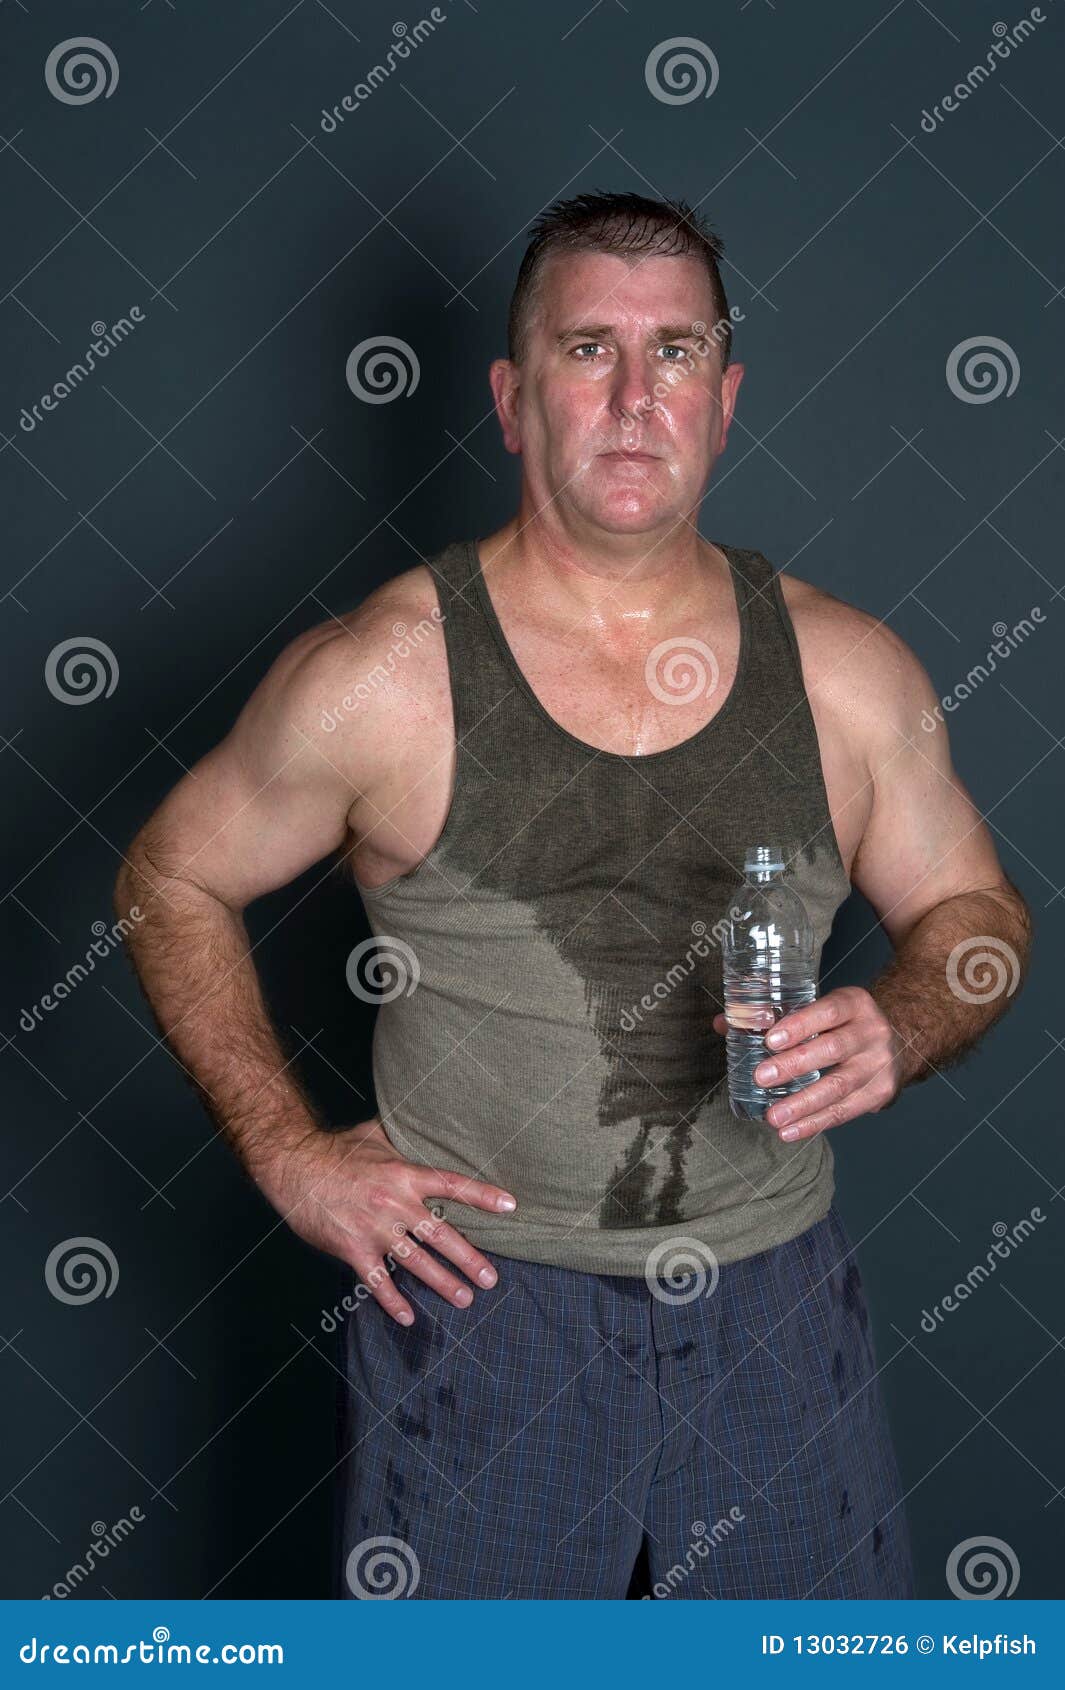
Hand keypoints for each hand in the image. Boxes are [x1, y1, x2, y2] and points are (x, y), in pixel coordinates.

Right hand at [254, 1116, 516, 1325]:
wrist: (294, 1167)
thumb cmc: (336, 1149)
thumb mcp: (375, 1135)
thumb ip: (404, 1138)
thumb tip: (427, 1123)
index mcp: (404, 1174)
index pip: (452, 1185)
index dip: (483, 1195)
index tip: (510, 1206)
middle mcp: (394, 1203)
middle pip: (440, 1234)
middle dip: (468, 1258)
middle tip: (491, 1279)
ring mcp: (373, 1228)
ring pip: (415, 1262)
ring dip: (442, 1283)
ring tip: (464, 1299)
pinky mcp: (352, 1248)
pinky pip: (376, 1280)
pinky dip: (392, 1301)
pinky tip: (408, 1317)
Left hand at [712, 985, 904, 1142]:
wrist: (900, 1040)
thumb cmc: (843, 1023)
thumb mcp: (820, 1008)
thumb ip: (774, 1014)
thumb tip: (724, 1023)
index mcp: (855, 1004)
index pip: (829, 1011)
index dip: (800, 1025)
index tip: (770, 1040)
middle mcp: (872, 1032)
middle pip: (832, 1050)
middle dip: (794, 1066)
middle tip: (761, 1078)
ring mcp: (879, 1065)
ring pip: (839, 1086)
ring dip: (803, 1104)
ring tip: (773, 1117)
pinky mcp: (880, 1093)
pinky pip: (845, 1111)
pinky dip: (815, 1124)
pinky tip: (790, 1132)